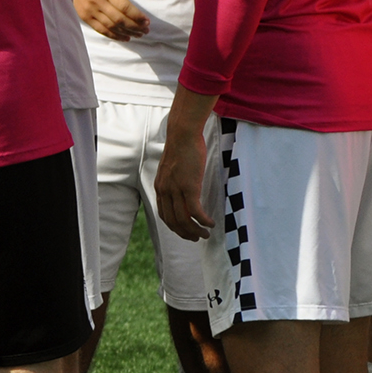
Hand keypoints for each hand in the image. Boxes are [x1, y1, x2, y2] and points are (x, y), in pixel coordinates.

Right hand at [69, 0, 151, 40]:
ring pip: (111, 26)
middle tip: (145, 30)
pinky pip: (101, 29)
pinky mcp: (84, 16)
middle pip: (119, 19)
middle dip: (135, 27)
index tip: (147, 21)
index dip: (137, 16)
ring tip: (137, 35)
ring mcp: (89, 9)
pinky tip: (124, 37)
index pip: (125, 7)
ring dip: (126, 33)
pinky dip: (114, 35)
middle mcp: (97, 0)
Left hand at [154, 113, 214, 241]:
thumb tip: (182, 185)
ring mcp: (176, 190)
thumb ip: (174, 179)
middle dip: (185, 233)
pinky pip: (195, 212)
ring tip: (205, 235)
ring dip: (195, 231)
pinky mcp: (189, 187)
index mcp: (160, 187)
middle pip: (172, 221)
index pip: (164, 214)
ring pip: (184, 220)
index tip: (184, 231)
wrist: (183, 134)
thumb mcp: (172, 166)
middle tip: (196, 238)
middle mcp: (165, 191)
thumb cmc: (181, 146)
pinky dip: (203, 221)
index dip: (174, 226)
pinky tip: (210, 223)